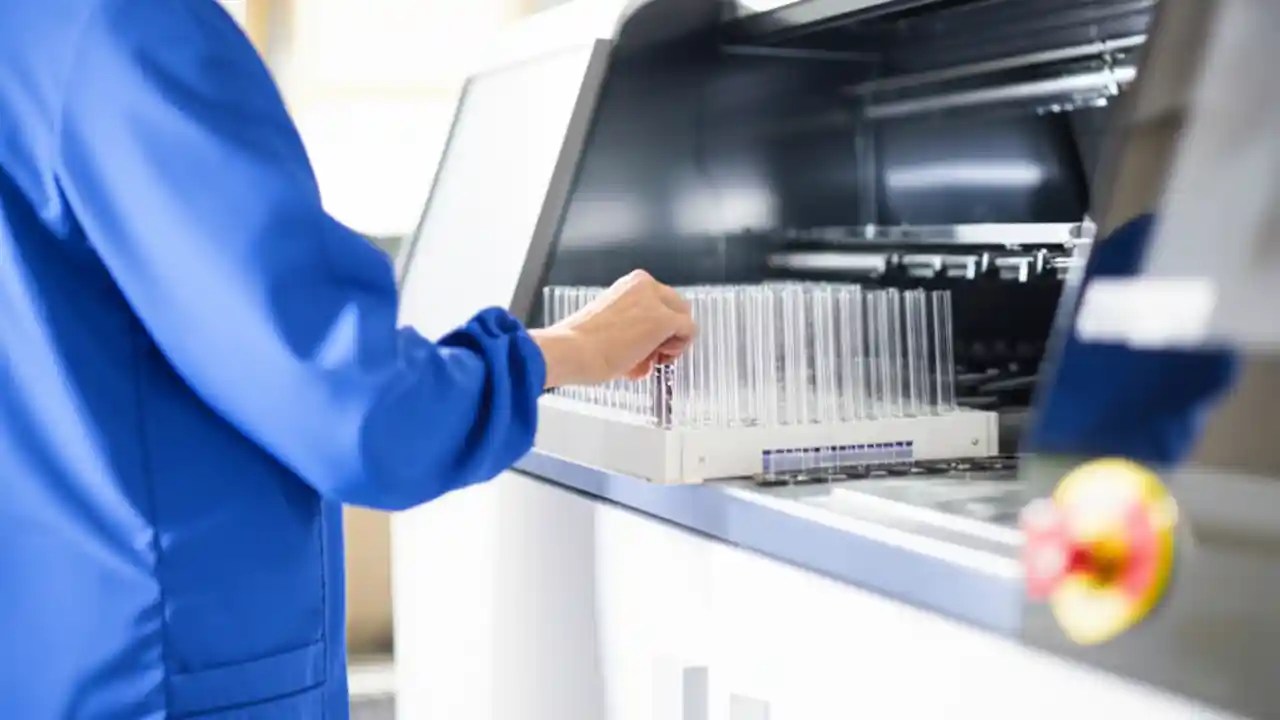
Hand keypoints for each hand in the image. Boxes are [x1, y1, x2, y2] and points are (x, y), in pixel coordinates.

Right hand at [530, 271, 695, 387]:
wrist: (571, 350)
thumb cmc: (579, 344)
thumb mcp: (609, 326)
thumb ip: (632, 330)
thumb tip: (645, 350)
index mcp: (631, 284)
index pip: (659, 303)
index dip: (655, 329)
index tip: (642, 347)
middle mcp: (645, 285)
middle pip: (676, 309)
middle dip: (666, 335)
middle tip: (648, 357)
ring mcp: (656, 302)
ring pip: (684, 320)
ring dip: (670, 344)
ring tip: (645, 362)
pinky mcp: (665, 320)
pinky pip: (689, 332)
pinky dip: (678, 349)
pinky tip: (657, 359)